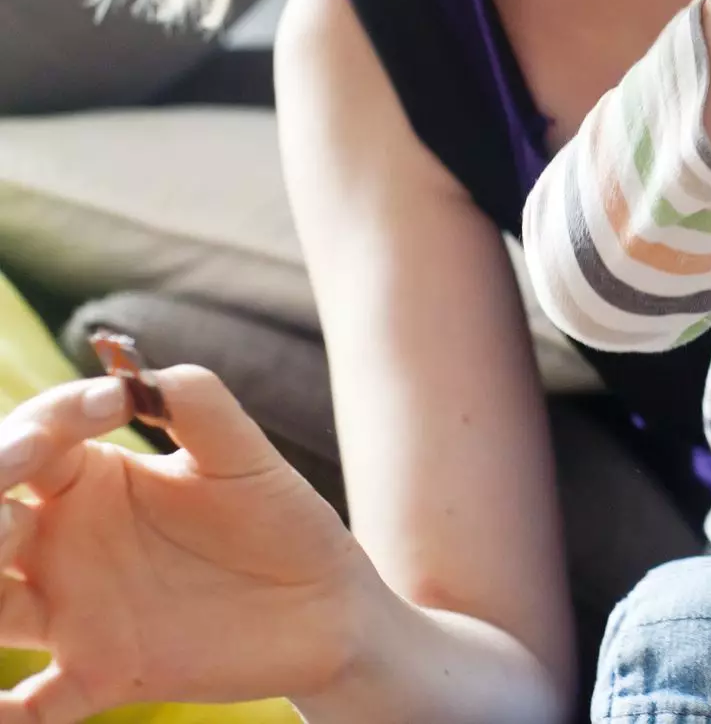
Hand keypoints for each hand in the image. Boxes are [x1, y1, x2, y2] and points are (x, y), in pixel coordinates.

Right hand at [0, 368, 367, 721]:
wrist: (326, 605)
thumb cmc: (280, 519)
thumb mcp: (244, 455)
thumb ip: (196, 403)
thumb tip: (136, 373)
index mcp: (90, 480)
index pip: (34, 438)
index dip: (52, 417)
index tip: (111, 404)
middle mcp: (63, 544)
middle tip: (7, 506)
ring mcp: (72, 614)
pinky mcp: (97, 676)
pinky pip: (28, 709)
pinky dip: (2, 716)